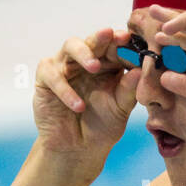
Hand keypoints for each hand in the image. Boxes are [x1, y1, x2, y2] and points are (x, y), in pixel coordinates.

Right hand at [34, 27, 138, 163]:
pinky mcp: (45, 80)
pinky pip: (53, 75)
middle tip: (111, 35)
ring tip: (94, 67)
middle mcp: (86, 60)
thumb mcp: (121, 109)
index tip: (130, 39)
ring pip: (70, 46)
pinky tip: (78, 105)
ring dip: (83, 53)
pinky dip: (65, 89)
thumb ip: (129, 90)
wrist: (78, 149)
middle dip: (102, 37)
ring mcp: (65, 67)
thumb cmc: (102, 126)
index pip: (114, 46)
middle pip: (92, 40)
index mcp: (108, 64)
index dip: (121, 41)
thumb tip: (139, 70)